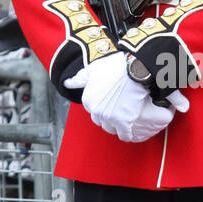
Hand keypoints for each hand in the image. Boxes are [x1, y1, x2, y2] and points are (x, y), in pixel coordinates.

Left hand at [65, 51, 189, 142]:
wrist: (135, 69)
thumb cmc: (116, 66)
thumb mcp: (94, 69)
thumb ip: (80, 78)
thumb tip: (67, 83)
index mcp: (88, 100)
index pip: (92, 109)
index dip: (101, 104)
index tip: (109, 100)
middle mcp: (97, 111)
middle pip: (100, 120)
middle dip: (107, 115)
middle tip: (117, 108)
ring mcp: (110, 118)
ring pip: (111, 128)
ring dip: (116, 125)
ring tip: (124, 118)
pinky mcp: (124, 123)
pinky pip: (124, 134)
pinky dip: (128, 133)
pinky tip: (131, 129)